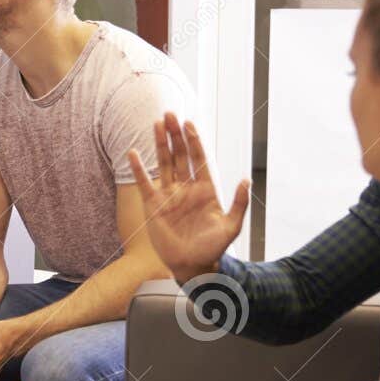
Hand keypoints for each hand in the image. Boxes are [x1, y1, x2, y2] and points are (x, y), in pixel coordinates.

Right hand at [127, 113, 249, 283]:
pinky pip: (144, 183)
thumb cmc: (213, 248)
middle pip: (180, 155)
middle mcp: (186, 188)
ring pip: (164, 163)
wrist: (193, 266)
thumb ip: (239, 204)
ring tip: (156, 124)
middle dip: (175, 135)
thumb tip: (247, 180)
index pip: (199, 159)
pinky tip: (133, 153)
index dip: (194, 141)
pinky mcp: (153, 205)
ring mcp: (169, 195)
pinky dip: (138, 169)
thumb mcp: (231, 227)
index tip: (189, 123)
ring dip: (159, 144)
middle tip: (170, 114)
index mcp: (205, 189)